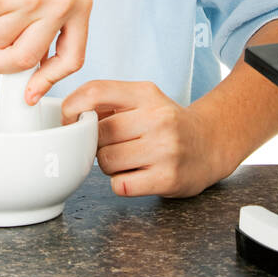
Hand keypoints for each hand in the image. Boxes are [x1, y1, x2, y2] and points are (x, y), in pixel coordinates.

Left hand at [59, 80, 228, 197]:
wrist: (210, 145)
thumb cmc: (167, 124)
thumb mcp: (143, 100)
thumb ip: (108, 102)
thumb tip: (67, 114)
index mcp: (146, 93)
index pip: (95, 91)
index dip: (73, 107)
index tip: (70, 120)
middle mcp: (158, 118)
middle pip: (98, 133)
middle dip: (97, 143)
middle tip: (114, 145)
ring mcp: (165, 149)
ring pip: (106, 161)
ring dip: (109, 165)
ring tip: (129, 160)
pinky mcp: (168, 178)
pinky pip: (120, 185)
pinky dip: (122, 183)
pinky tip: (138, 175)